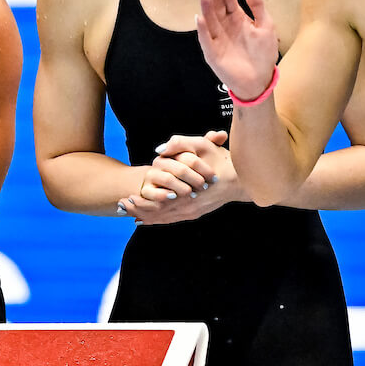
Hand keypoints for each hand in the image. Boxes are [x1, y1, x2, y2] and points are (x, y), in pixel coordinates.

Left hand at [119, 131, 241, 224]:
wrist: (243, 180)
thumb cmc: (223, 161)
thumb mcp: (203, 146)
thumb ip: (181, 143)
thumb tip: (160, 149)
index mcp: (189, 193)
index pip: (159, 202)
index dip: (142, 201)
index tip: (127, 196)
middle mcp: (189, 207)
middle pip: (158, 213)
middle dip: (138, 209)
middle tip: (121, 205)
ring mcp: (192, 213)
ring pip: (164, 219)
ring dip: (145, 216)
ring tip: (128, 213)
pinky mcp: (195, 214)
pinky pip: (172, 220)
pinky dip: (157, 221)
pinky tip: (144, 221)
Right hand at [195, 0, 278, 99]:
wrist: (260, 80)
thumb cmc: (264, 53)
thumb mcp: (266, 24)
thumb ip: (256, 2)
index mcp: (238, 19)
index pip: (229, 0)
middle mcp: (225, 27)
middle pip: (217, 7)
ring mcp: (217, 39)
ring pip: (209, 20)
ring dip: (206, 8)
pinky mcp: (212, 53)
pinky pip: (205, 40)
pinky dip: (202, 30)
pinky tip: (199, 19)